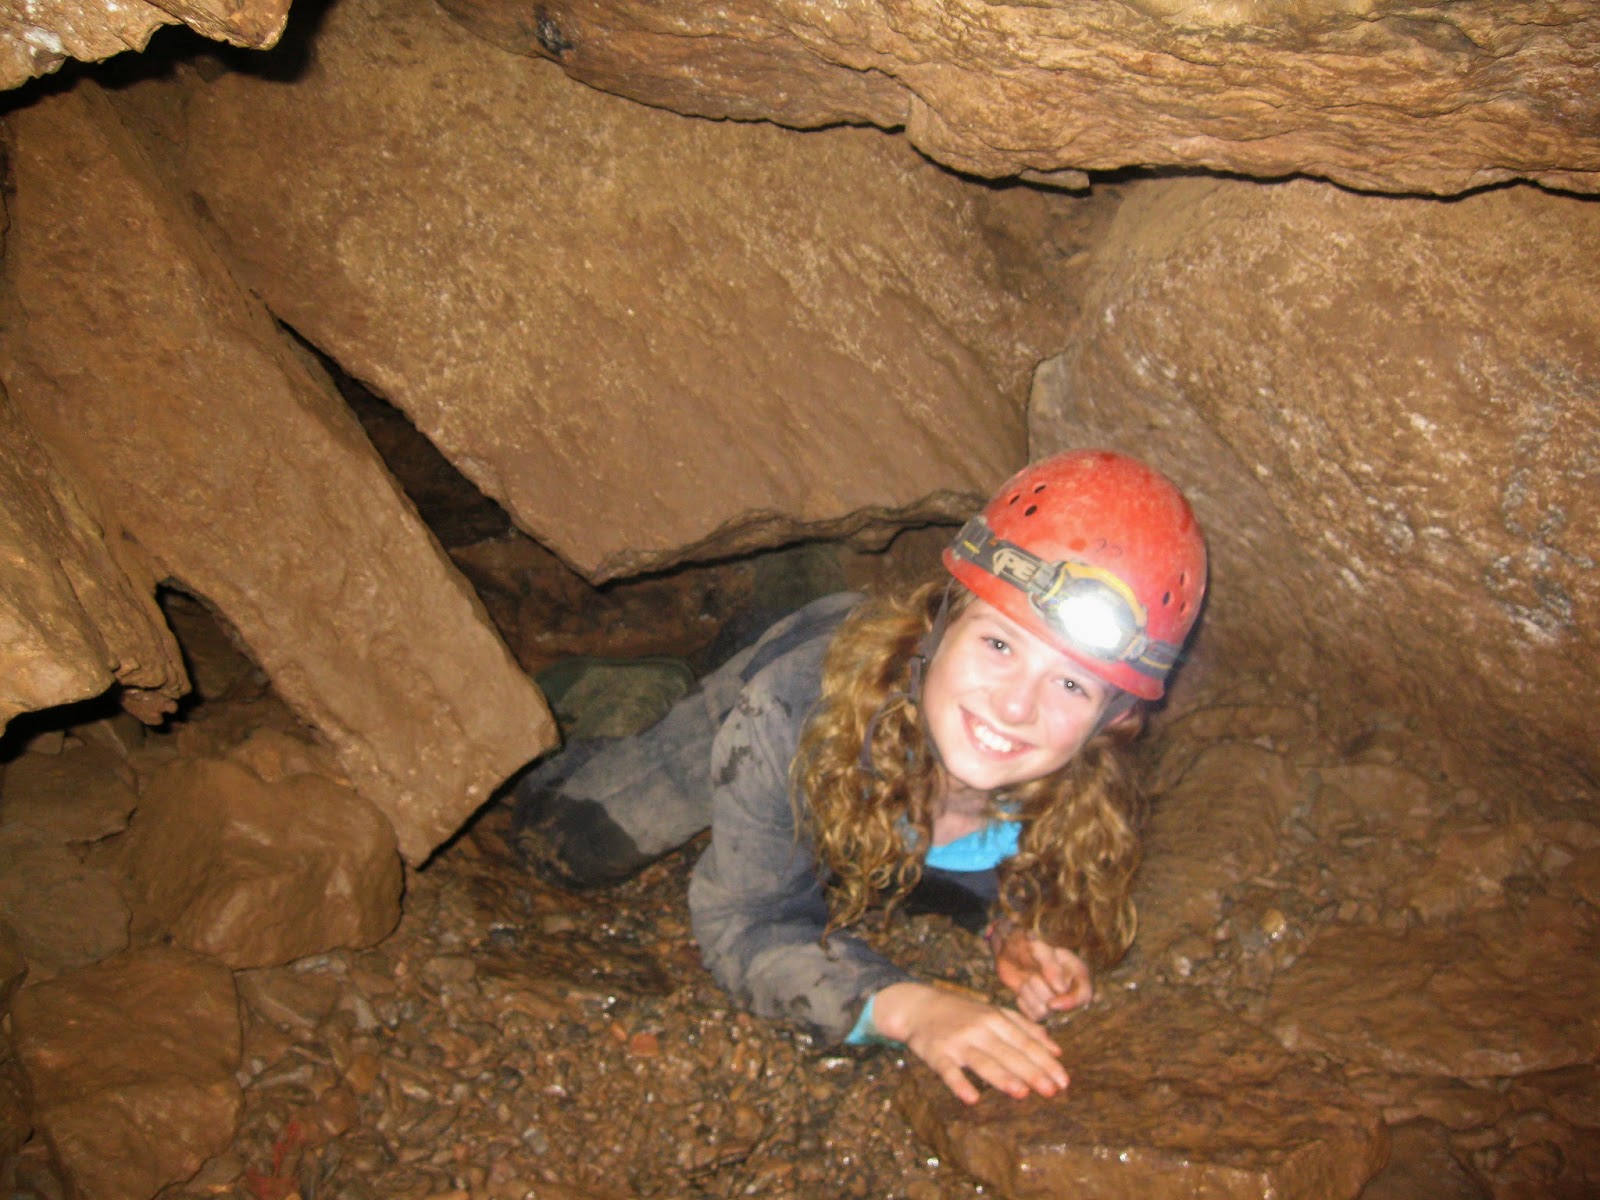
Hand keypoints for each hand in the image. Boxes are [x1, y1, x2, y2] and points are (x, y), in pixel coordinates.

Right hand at [870, 981, 1068, 1105]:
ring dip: (1002, 1077)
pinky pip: (948, 1071)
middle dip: (1032, 1072)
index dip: (1045, 1061)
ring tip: (1021, 1093)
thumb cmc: (962, 1012)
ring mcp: (957, 1041)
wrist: (918, 1006)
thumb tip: (1056, 1050)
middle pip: (1009, 1053)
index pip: (1025, 1042)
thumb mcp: (994, 1011)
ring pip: (983, 1061)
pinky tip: (972, 1098)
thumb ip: (1025, 1027)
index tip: (1064, 1080)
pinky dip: (959, 1084)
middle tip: (1052, 1091)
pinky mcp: (936, 1054)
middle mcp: (979, 1028)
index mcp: (995, 1018)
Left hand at [990, 924, 1092, 1022]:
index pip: (1084, 995)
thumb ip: (1051, 966)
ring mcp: (1055, 1000)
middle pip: (1061, 1006)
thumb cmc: (1025, 945)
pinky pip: (1033, 1016)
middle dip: (1042, 992)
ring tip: (1027, 980)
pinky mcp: (1040, 1009)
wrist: (1008, 952)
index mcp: (1077, 972)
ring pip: (1045, 1012)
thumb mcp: (1037, 948)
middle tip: (1032, 977)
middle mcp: (1069, 989)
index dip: (1070, 1002)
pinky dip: (1024, 1002)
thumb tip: (1061, 989)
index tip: (1052, 1003)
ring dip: (1030, 995)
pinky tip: (1022, 989)